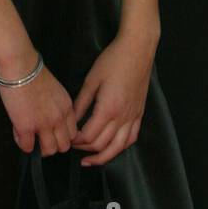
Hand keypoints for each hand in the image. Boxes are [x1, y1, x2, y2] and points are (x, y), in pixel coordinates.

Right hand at [0, 63, 78, 156]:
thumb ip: (56, 106)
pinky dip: (23, 144)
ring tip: (31, 140)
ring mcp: (43, 124)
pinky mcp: (26, 127)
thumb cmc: (33, 72)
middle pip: (64, 146)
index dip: (62, 136)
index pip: (73, 133)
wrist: (20, 66)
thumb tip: (48, 118)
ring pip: (49, 150)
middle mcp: (59, 118)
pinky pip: (27, 147)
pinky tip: (19, 134)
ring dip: (39, 148)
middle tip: (42, 139)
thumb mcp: (54, 90)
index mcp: (66, 107)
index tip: (54, 134)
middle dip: (53, 145)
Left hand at [71, 36, 153, 165]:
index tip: (68, 137)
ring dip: (104, 156)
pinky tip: (113, 147)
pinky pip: (132, 137)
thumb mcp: (92, 80)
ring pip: (119, 147)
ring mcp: (133, 116)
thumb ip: (81, 102)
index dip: (76, 140)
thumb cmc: (113, 60)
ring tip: (92, 159)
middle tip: (74, 146)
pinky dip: (121, 147)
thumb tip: (72, 119)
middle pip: (102, 144)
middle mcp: (122, 117)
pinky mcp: (140, 113)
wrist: (137, 49)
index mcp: (108, 108)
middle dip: (85, 149)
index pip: (89, 136)